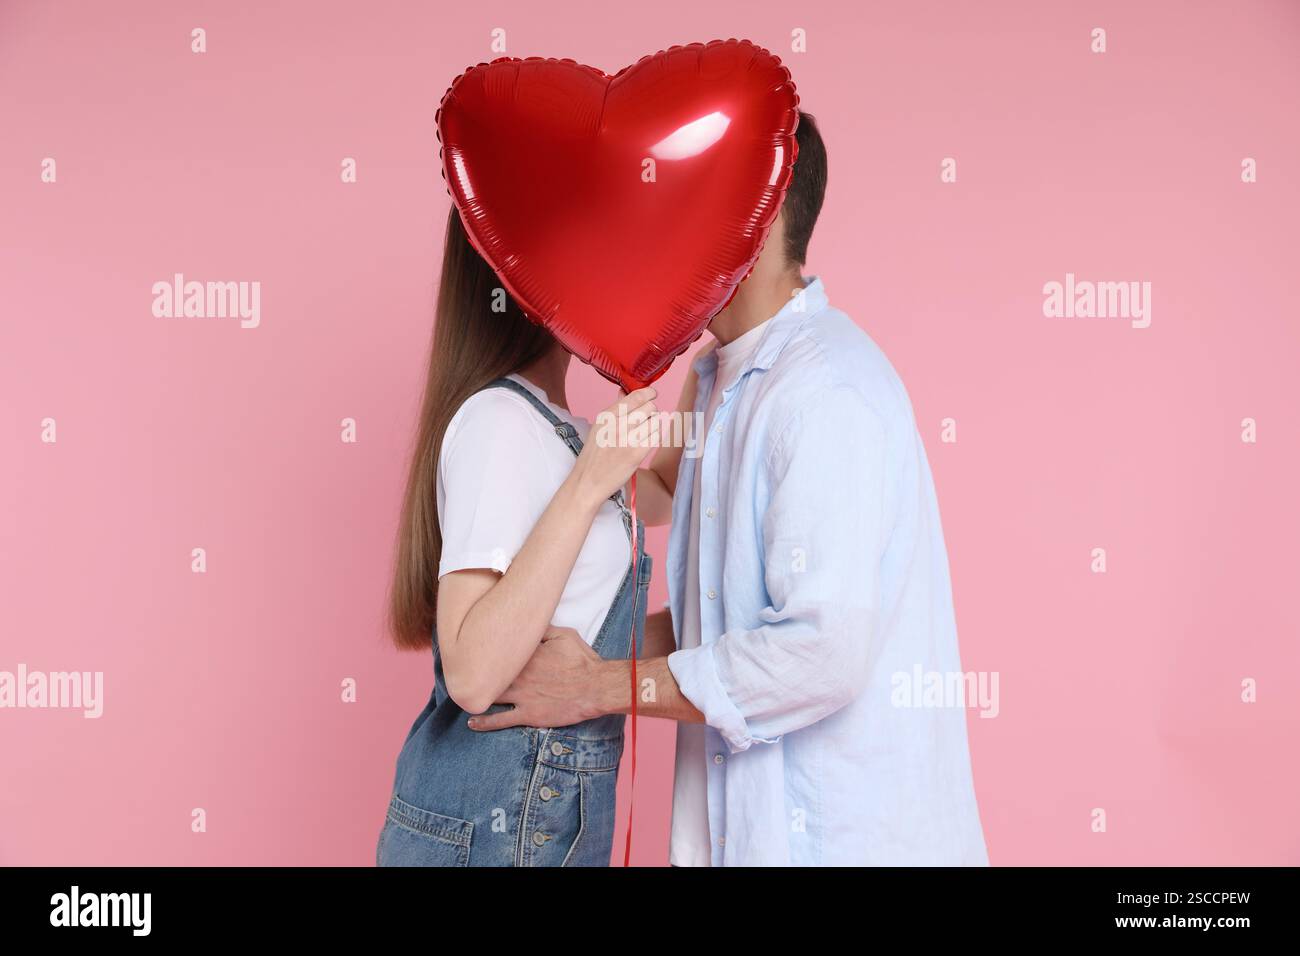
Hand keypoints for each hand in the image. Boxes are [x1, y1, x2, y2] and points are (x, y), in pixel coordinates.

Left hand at [467, 627, 605, 730]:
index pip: (497, 649)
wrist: (596, 688)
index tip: (471, 645)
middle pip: (487, 673)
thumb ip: (543, 628)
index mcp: (525, 655)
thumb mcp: (564, 635)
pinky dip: (484, 722)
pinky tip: (471, 722)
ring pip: (490, 695)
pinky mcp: (528, 715)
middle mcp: (518, 675)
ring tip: (462, 694)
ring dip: (476, 694)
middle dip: (473, 671)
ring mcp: (521, 696)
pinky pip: (500, 720)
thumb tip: (527, 621)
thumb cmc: (582, 660)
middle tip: (457, 670)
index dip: (484, 648)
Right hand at [569, 387, 659, 504]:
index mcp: (607, 415)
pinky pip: (656, 437)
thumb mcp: (599, 427)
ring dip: (654, 425)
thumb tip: (625, 391)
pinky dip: (654, 438)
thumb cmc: (594, 455)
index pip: (637, 396)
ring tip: (644, 432)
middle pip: (650, 407)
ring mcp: (628, 439)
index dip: (649, 393)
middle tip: (645, 420)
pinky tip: (645, 442)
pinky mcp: (637, 454)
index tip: (652, 395)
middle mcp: (617, 424)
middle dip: (651, 412)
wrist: (588, 482)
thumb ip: (614, 408)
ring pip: (656, 421)